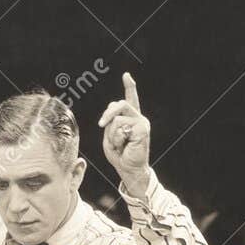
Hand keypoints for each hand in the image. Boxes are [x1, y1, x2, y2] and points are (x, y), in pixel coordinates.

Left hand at [98, 72, 150, 188]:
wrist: (129, 169)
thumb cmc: (119, 155)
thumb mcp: (110, 137)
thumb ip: (111, 123)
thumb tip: (113, 114)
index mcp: (131, 118)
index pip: (130, 99)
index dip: (129, 86)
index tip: (126, 75)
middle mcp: (138, 118)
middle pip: (119, 104)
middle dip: (107, 114)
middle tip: (101, 124)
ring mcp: (142, 122)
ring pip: (116, 118)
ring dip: (111, 134)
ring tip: (119, 144)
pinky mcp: (142, 128)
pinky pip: (121, 126)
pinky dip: (117, 138)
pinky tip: (124, 145)